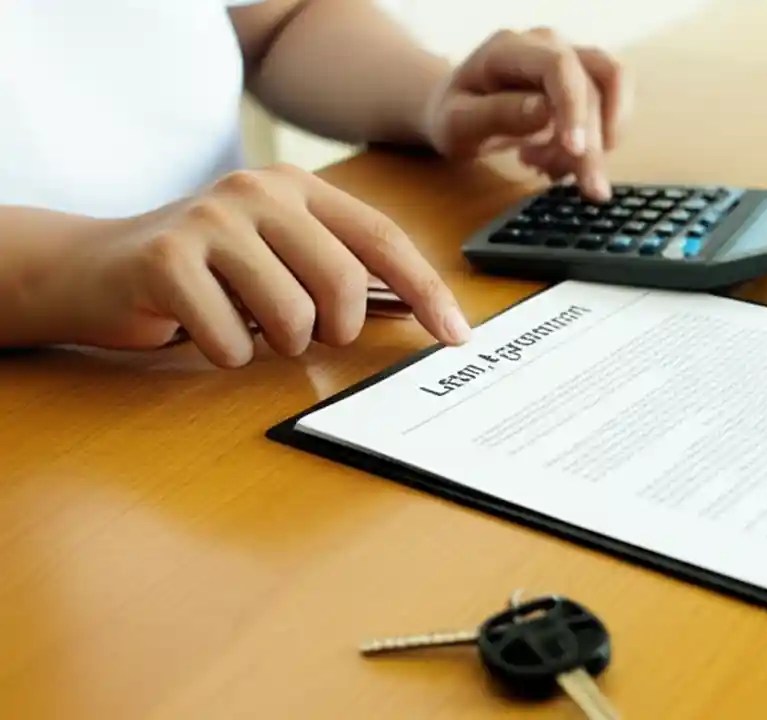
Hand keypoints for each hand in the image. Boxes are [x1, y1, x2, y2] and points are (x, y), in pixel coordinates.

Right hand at [61, 164, 469, 367]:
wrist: (91, 267)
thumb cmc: (203, 273)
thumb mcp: (277, 256)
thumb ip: (338, 270)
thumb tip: (424, 314)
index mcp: (297, 188)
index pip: (382, 238)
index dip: (426, 290)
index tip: (457, 334)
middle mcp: (259, 191)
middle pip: (343, 286)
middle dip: (332, 330)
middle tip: (300, 331)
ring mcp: (211, 220)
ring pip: (292, 320)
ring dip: (273, 343)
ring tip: (240, 321)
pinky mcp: (168, 259)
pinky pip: (234, 342)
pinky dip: (226, 354)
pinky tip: (201, 327)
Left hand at [422, 28, 632, 201]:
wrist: (459, 109)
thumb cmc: (454, 116)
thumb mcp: (457, 124)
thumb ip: (497, 115)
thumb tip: (545, 111)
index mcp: (510, 49)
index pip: (559, 66)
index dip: (574, 107)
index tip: (576, 151)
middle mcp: (548, 44)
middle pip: (593, 85)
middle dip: (594, 144)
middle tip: (587, 189)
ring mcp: (570, 58)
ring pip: (613, 90)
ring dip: (601, 139)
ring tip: (556, 170)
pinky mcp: (584, 80)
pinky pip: (609, 106)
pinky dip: (597, 142)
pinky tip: (559, 164)